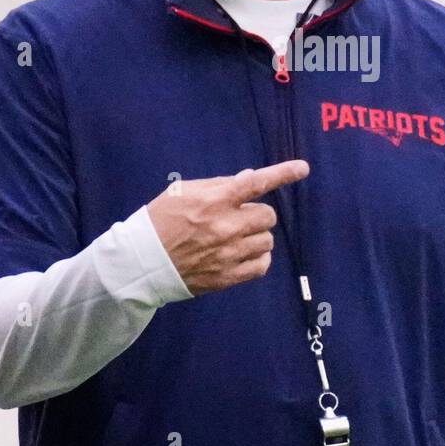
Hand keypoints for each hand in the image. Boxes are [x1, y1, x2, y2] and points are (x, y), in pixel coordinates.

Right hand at [147, 160, 309, 296]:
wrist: (141, 262)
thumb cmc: (161, 220)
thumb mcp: (183, 192)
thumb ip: (218, 185)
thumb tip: (249, 179)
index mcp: (214, 201)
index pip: (256, 183)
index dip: (283, 173)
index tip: (303, 168)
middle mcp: (225, 226)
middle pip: (267, 216)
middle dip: (257, 214)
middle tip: (240, 217)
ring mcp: (228, 254)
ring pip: (267, 241)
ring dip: (257, 236)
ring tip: (237, 238)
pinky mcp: (227, 277)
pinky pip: (262, 265)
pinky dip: (258, 258)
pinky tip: (243, 254)